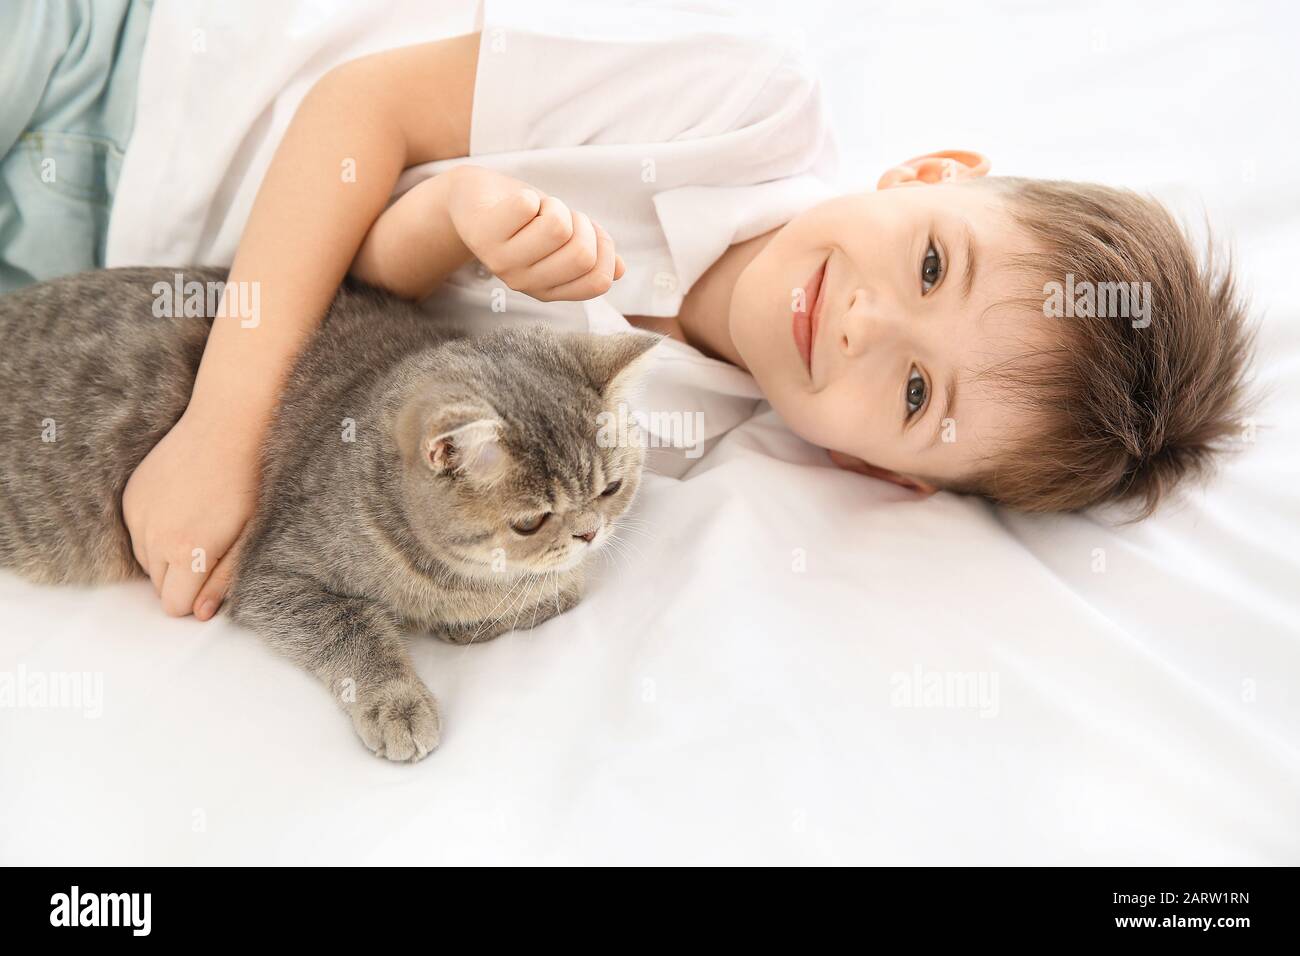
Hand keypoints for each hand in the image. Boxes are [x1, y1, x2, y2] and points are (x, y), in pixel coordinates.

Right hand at [122, 409, 259, 619]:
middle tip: (210, 548)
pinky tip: (181, 508)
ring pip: (146, 560)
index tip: (211, 578)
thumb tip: (199, 614)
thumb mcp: (247, 537)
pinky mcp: (130, 497)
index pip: (174, 605)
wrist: (226, 428)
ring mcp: (138, 515)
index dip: (194, 598)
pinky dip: (153, 530)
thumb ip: (223, 579)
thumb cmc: (247, 483)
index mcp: (187, 553)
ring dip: (166, 555)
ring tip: (196, 525)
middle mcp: (154, 538)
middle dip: (181, 578)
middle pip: (159, 585)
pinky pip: (136, 532)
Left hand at [446, 164, 624, 301]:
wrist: (473, 199)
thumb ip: (591, 253)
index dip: (606, 249)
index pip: (599, 281)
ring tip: (538, 209)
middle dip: (582, 222)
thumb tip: (620, 269)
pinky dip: (528, 195)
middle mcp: (524, 283)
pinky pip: (527, 206)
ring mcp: (502, 262)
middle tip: (562, 215)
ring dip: (556, 205)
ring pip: (558, 228)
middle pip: (582, 254)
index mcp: (549, 290)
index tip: (591, 232)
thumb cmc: (524, 217)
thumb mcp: (562, 238)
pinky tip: (514, 204)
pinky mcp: (483, 235)